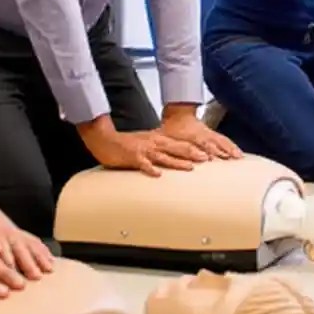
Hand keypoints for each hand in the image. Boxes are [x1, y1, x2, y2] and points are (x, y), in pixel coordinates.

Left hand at [0, 201, 52, 281]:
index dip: (5, 254)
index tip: (10, 268)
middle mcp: (3, 224)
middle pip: (17, 244)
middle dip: (26, 261)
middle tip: (34, 276)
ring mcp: (12, 227)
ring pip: (27, 242)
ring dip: (38, 257)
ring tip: (47, 270)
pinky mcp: (15, 231)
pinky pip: (31, 240)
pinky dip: (41, 250)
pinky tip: (50, 259)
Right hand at [81, 125, 206, 176]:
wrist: (105, 139)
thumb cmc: (125, 144)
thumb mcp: (146, 142)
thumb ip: (159, 149)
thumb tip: (171, 156)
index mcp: (157, 140)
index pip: (180, 143)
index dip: (194, 148)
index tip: (208, 153)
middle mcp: (154, 143)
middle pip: (177, 148)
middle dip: (193, 153)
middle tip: (207, 159)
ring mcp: (144, 150)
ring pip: (164, 156)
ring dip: (178, 162)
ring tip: (190, 167)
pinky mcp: (133, 157)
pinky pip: (143, 164)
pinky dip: (151, 169)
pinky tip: (158, 174)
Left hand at [161, 105, 242, 159]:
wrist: (178, 114)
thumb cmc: (171, 129)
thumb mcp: (167, 136)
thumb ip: (171, 146)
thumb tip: (165, 157)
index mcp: (191, 133)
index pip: (200, 141)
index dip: (205, 149)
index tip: (210, 158)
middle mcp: (202, 133)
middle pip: (214, 140)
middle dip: (222, 149)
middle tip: (230, 158)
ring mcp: (209, 132)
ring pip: (222, 139)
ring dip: (230, 147)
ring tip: (239, 157)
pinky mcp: (213, 134)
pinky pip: (224, 139)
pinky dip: (232, 146)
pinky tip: (238, 154)